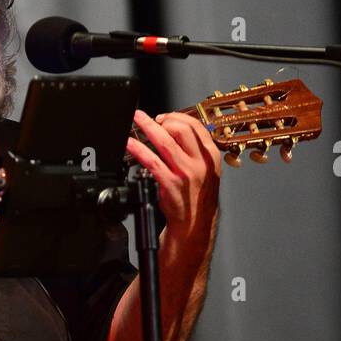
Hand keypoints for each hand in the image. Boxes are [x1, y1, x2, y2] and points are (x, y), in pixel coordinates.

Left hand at [125, 109, 220, 238]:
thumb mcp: (205, 170)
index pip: (196, 126)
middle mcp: (200, 163)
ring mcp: (185, 173)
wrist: (195, 223)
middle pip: (181, 129)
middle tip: (150, 120)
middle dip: (163, 120)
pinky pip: (151, 161)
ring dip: (147, 127)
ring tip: (136, 120)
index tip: (164, 117)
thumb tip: (175, 130)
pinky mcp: (170, 184)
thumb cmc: (196, 197)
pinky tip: (130, 144)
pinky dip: (138, 149)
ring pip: (165, 142)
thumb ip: (195, 150)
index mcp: (210, 156)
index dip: (177, 117)